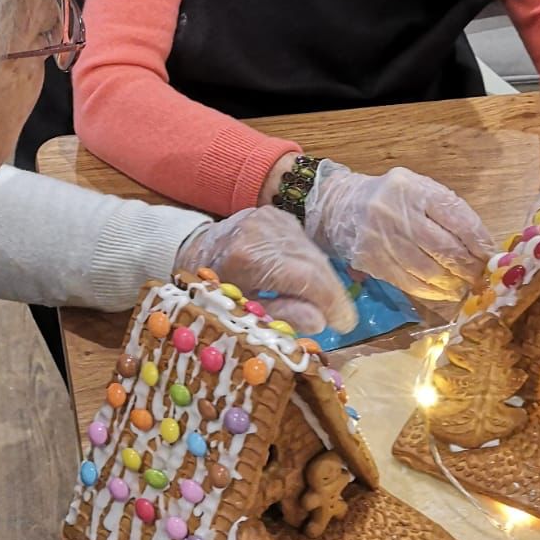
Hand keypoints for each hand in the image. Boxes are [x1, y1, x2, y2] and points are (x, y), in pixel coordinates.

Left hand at [175, 206, 355, 334]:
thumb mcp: (240, 310)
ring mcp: (271, 218)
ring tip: (330, 306)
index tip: (345, 324)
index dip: (331, 302)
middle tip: (343, 319)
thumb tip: (320, 322)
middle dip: (332, 294)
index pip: (306, 278)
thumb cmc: (211, 288)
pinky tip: (312, 283)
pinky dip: (312, 265)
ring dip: (325, 280)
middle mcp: (263, 231)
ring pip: (313, 253)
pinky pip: (304, 244)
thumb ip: (280, 315)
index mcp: (249, 257)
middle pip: (314, 263)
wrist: (193, 249)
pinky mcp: (276, 215)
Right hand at [303, 160, 491, 301]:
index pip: (457, 218)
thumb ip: (448, 211)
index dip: (479, 241)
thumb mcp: (419, 190)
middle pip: (444, 248)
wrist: (341, 207)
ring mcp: (382, 239)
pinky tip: (443, 292)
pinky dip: (432, 291)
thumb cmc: (391, 199)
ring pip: (428, 270)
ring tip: (464, 286)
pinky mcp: (373, 262)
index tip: (490, 255)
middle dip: (468, 267)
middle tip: (480, 276)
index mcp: (414, 190)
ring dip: (453, 284)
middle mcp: (396, 213)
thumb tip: (482, 247)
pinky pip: (409, 283)